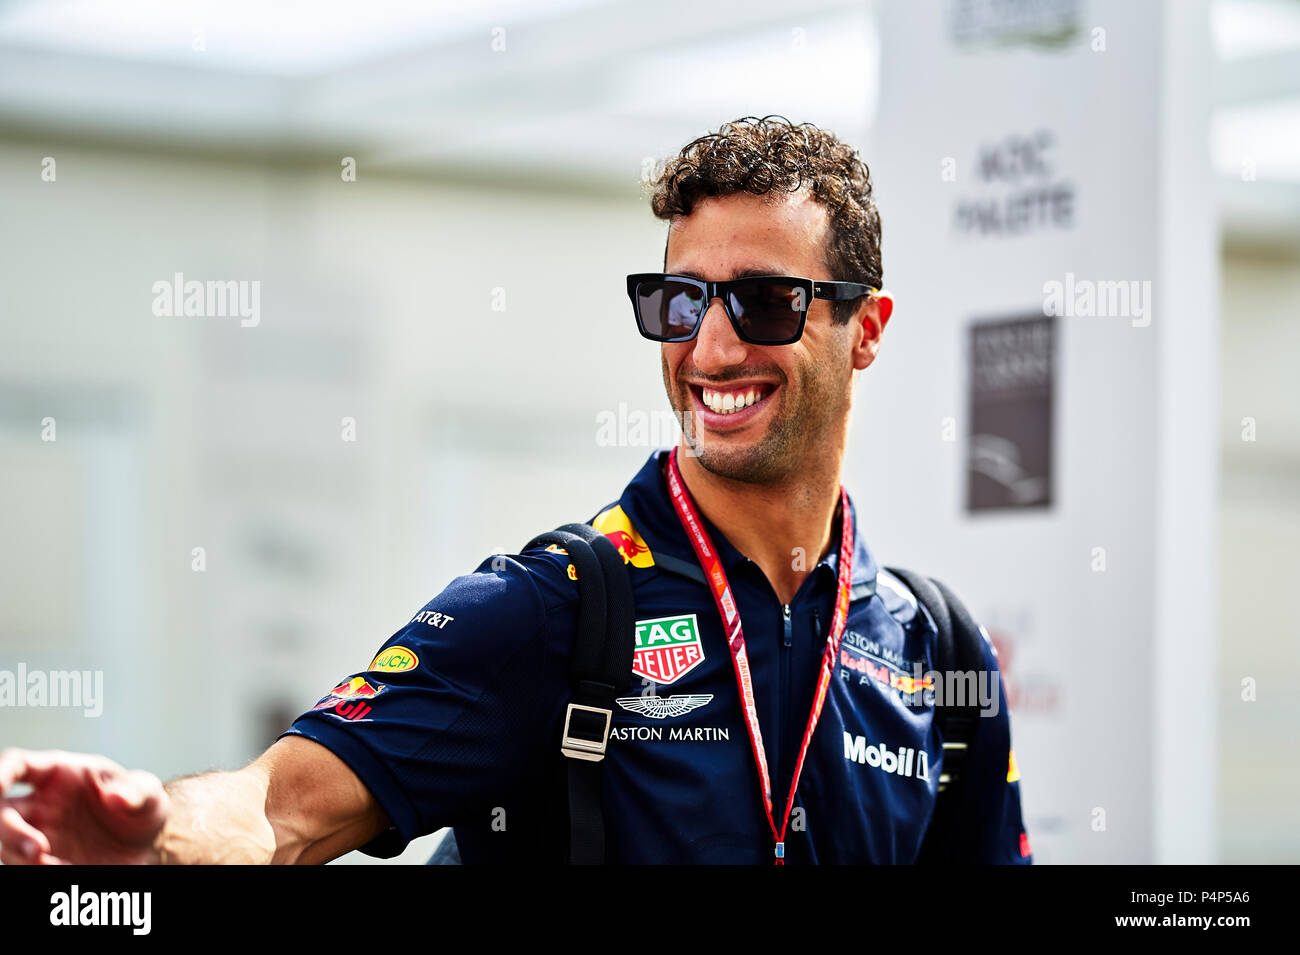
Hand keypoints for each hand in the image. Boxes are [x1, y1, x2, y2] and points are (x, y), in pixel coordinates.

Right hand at [0, 749, 168, 864]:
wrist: (146, 845)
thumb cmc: (141, 807)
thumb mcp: (149, 795)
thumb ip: (137, 793)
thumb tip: (117, 797)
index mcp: (59, 773)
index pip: (18, 764)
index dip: (1, 772)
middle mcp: (39, 803)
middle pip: (0, 810)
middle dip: (8, 831)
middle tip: (38, 850)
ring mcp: (37, 833)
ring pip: (7, 845)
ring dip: (24, 859)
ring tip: (63, 866)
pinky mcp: (41, 860)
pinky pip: (24, 867)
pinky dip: (38, 873)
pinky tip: (69, 869)